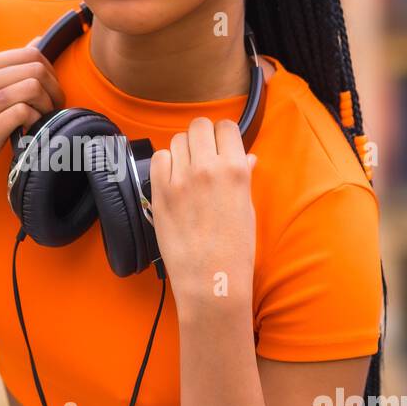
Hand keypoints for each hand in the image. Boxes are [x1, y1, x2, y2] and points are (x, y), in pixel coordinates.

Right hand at [0, 36, 64, 223]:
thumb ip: (2, 69)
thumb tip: (37, 42)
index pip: (27, 53)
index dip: (49, 70)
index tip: (51, 89)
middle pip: (34, 69)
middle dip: (54, 88)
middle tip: (54, 106)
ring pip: (32, 88)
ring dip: (47, 105)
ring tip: (43, 119)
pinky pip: (24, 114)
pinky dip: (36, 122)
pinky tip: (30, 131)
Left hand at [149, 117, 257, 319]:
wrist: (211, 279)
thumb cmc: (235, 249)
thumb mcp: (247, 208)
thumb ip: (243, 176)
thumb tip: (246, 157)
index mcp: (235, 170)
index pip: (225, 127)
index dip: (222, 135)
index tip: (220, 145)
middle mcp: (208, 168)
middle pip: (198, 126)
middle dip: (202, 137)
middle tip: (203, 154)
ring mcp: (181, 179)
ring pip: (177, 140)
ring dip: (183, 150)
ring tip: (187, 170)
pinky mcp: (160, 192)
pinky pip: (159, 159)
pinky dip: (165, 165)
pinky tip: (172, 180)